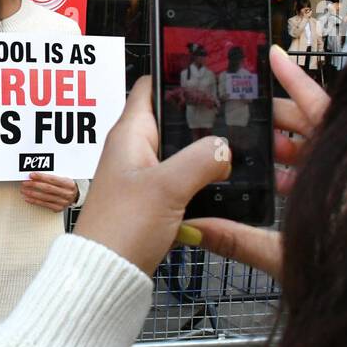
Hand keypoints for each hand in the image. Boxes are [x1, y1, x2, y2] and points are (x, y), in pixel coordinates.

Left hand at [21, 172, 77, 211]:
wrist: (76, 196)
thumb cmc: (67, 186)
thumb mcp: (64, 178)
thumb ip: (53, 176)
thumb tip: (37, 175)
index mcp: (69, 184)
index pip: (53, 179)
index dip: (41, 177)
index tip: (32, 175)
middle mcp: (67, 193)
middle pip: (47, 188)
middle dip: (34, 185)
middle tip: (25, 182)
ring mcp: (63, 202)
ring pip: (44, 197)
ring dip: (32, 193)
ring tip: (24, 190)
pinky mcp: (58, 208)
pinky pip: (44, 204)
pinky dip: (34, 201)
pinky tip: (28, 198)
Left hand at [73, 77, 230, 275]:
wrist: (106, 277)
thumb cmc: (122, 228)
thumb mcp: (167, 186)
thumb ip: (201, 159)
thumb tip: (225, 147)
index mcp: (128, 134)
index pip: (149, 87)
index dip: (175, 74)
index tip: (208, 70)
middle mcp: (133, 150)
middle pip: (171, 120)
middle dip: (201, 117)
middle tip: (240, 111)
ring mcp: (143, 176)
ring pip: (180, 152)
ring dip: (204, 151)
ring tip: (240, 144)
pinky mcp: (152, 201)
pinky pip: (181, 180)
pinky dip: (200, 179)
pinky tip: (224, 181)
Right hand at [181, 45, 330, 280]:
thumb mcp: (287, 255)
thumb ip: (241, 241)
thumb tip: (198, 231)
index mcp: (346, 166)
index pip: (318, 105)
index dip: (293, 79)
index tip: (272, 57)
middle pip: (312, 127)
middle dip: (275, 121)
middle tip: (241, 116)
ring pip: (314, 152)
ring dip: (281, 151)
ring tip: (248, 152)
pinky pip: (322, 174)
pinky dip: (296, 174)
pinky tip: (273, 184)